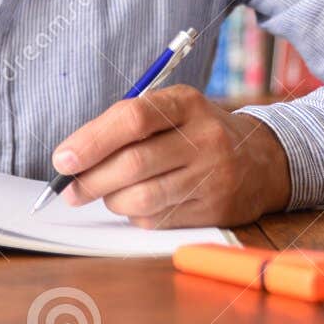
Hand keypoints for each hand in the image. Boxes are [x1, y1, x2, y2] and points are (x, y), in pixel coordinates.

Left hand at [51, 85, 291, 227]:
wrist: (260, 160)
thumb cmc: (195, 131)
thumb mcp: (169, 109)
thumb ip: (125, 124)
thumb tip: (72, 157)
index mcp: (186, 103)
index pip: (133, 118)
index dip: (92, 140)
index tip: (63, 159)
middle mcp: (204, 139)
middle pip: (134, 163)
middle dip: (91, 180)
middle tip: (69, 189)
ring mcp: (212, 177)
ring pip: (143, 198)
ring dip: (111, 200)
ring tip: (104, 193)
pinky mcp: (214, 211)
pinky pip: (158, 220)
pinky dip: (135, 215)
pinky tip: (136, 204)